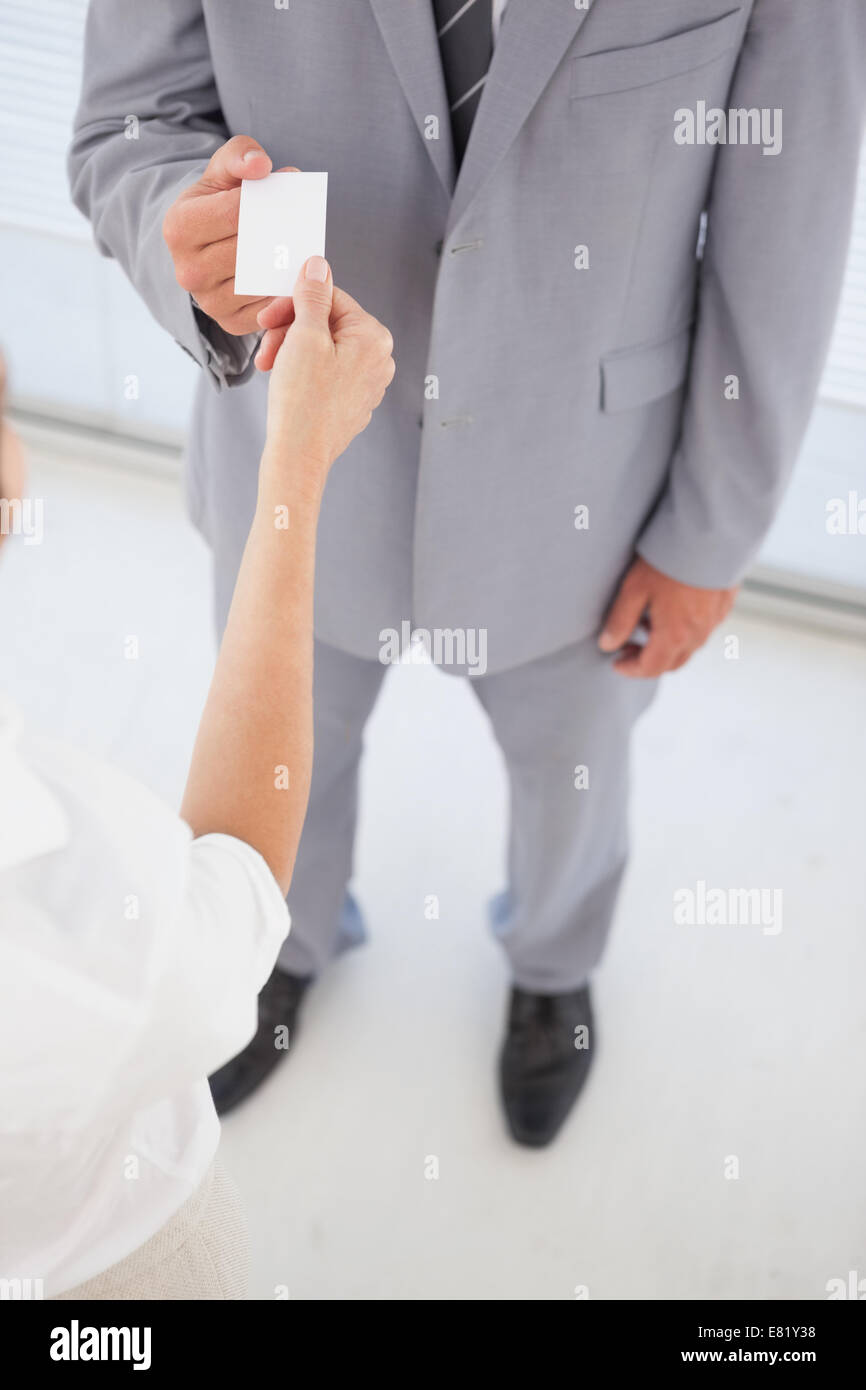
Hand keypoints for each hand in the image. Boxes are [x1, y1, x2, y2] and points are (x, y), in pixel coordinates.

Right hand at [162, 134, 293, 335]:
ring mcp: (208, 302)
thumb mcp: (221, 170)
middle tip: (302, 220)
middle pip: (250, 250)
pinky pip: (269, 307)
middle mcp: (188, 271)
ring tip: (301, 243)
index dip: (266, 200)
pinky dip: (287, 290)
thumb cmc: (217, 202)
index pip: (234, 213)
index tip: (287, 188)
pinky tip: (295, 271)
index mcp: (179, 228)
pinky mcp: (231, 324)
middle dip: (280, 232)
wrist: (206, 246)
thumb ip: (239, 154)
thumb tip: (261, 165)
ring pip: (261, 280)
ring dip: (287, 264)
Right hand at [261, 256, 394, 493]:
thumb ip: (312, 296)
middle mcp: (378, 360)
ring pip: (323, 348)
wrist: (298, 456)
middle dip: (290, 330)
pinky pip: (325, 373)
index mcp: (374, 337)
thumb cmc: (303, 401)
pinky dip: (301, 371)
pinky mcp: (351, 403)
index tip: (267, 316)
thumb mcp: (304, 336)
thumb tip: (318, 265)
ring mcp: (367, 384)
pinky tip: (282, 381)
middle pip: (327, 323)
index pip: (331, 298)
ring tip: (268, 365)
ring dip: (291, 350)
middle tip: (265, 346)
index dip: (293, 303)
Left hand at [599, 556, 735, 676]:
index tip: (616, 663)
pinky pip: (703, 629)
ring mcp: (714, 622)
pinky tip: (672, 611)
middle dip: (648, 662)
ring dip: (666, 646)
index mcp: (674, 635)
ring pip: (689, 648)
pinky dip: (684, 631)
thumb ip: (620, 621)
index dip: (630, 669)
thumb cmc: (669, 560)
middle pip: (672, 663)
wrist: (710, 535)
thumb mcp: (635, 589)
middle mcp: (698, 635)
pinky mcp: (724, 606)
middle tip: (627, 647)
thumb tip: (607, 645)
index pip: (651, 668)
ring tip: (646, 625)